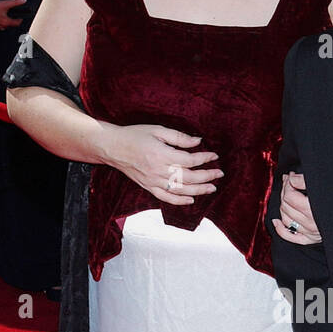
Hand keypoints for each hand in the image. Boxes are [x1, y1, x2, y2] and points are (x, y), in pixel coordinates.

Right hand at [0, 0, 26, 29]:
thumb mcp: (6, 3)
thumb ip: (16, 2)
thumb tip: (24, 0)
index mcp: (6, 22)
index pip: (17, 23)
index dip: (20, 20)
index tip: (21, 17)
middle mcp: (1, 25)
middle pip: (10, 25)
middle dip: (13, 21)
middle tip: (15, 17)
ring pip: (4, 26)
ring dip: (6, 23)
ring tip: (8, 18)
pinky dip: (0, 23)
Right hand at [108, 125, 222, 206]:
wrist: (112, 147)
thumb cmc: (135, 135)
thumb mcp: (157, 130)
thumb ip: (179, 137)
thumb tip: (198, 141)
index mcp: (162, 155)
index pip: (190, 160)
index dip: (204, 158)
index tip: (214, 155)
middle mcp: (158, 171)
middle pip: (189, 177)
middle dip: (207, 176)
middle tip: (220, 173)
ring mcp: (153, 182)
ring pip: (181, 190)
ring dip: (199, 190)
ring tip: (212, 188)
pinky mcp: (148, 187)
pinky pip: (166, 198)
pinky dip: (180, 201)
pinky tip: (191, 200)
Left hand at [272, 171, 321, 244]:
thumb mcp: (327, 185)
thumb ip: (306, 180)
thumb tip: (291, 178)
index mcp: (317, 210)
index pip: (291, 196)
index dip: (288, 184)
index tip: (291, 176)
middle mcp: (312, 224)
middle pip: (286, 205)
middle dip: (285, 191)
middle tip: (289, 183)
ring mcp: (310, 233)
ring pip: (285, 218)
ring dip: (283, 205)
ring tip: (287, 195)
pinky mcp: (309, 239)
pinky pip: (289, 236)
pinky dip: (280, 229)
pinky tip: (276, 220)